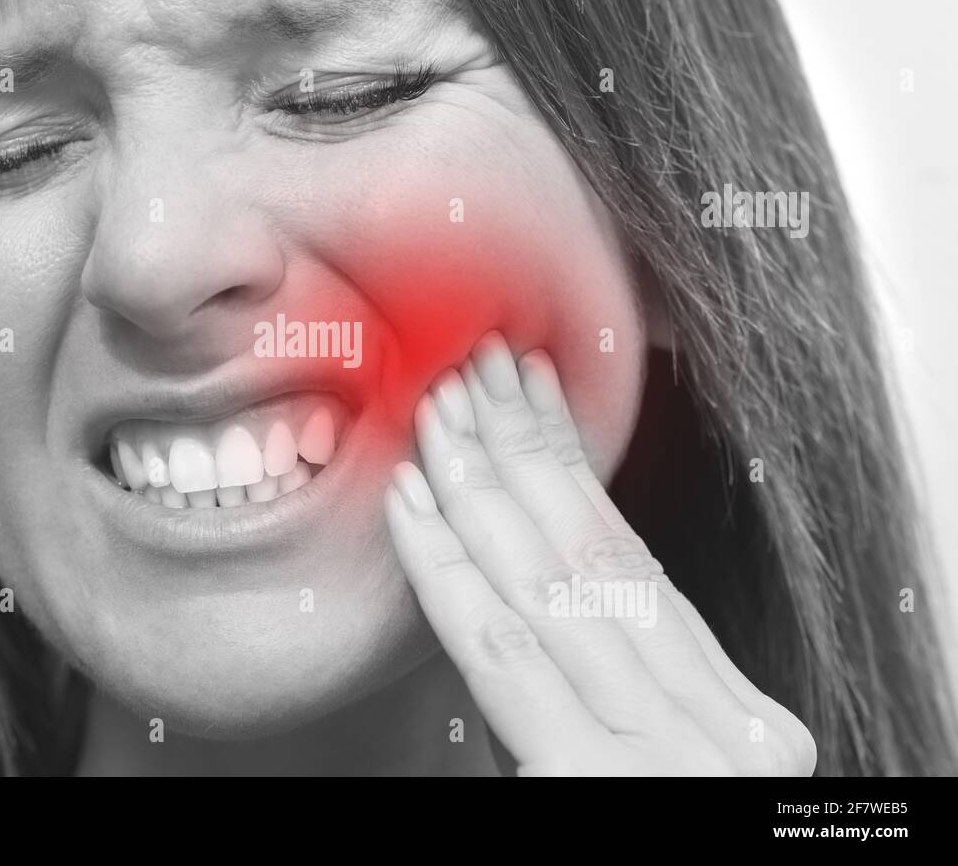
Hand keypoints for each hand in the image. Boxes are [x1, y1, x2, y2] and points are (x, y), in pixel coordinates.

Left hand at [384, 332, 816, 775]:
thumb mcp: (650, 784)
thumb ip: (600, 708)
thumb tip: (520, 627)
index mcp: (737, 719)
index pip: (634, 567)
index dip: (575, 468)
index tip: (534, 395)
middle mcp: (718, 727)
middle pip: (597, 554)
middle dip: (526, 445)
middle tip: (477, 364)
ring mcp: (664, 754)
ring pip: (548, 582)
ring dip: (481, 480)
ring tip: (438, 409)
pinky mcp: (594, 779)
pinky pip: (501, 646)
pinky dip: (445, 565)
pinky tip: (411, 500)